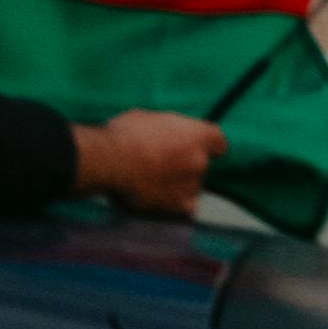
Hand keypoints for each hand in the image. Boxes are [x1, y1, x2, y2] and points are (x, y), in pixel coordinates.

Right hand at [74, 111, 225, 219]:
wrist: (109, 161)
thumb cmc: (124, 135)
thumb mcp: (149, 119)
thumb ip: (167, 130)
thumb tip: (164, 135)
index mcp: (198, 135)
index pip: (218, 143)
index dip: (205, 146)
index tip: (191, 147)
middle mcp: (201, 162)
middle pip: (200, 166)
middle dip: (184, 166)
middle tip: (159, 165)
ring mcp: (192, 187)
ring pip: (190, 188)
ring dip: (176, 187)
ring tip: (149, 184)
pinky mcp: (179, 208)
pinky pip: (182, 210)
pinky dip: (170, 207)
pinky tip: (153, 200)